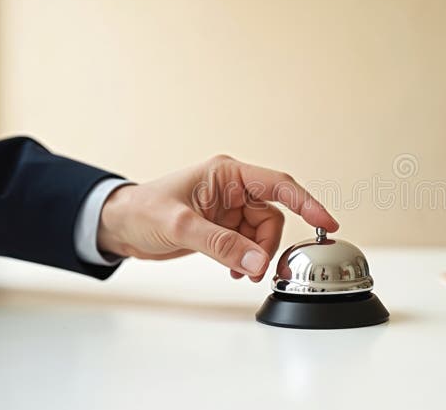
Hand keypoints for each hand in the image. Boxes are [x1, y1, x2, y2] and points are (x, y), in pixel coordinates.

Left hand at [97, 155, 337, 280]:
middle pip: (273, 216)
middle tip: (255, 268)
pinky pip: (249, 243)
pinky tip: (236, 269)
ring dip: (257, 254)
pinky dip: (247, 258)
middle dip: (268, 244)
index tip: (327, 224)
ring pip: (263, 233)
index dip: (307, 203)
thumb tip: (257, 261)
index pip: (279, 185)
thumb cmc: (141, 210)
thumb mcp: (181, 226)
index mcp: (227, 174)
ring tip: (241, 271)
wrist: (118, 227)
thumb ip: (221, 244)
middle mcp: (233, 188)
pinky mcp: (224, 227)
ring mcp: (229, 209)